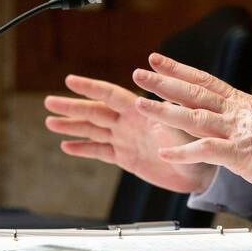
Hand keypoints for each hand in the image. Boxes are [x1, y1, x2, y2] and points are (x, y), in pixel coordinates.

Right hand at [44, 74, 216, 194]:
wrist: (204, 170)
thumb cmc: (199, 142)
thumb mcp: (184, 124)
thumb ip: (163, 113)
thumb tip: (141, 101)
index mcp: (142, 110)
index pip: (111, 95)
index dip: (91, 87)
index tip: (70, 80)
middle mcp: (130, 122)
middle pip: (95, 111)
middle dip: (72, 107)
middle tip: (48, 101)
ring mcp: (126, 139)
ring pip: (93, 130)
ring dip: (72, 126)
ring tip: (49, 122)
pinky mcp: (127, 158)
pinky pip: (100, 152)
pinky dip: (83, 149)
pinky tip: (66, 146)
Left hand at [130, 53, 251, 200]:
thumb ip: (239, 118)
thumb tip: (220, 116)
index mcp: (242, 103)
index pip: (205, 80)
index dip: (179, 69)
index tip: (157, 60)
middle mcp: (237, 113)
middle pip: (194, 93)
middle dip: (163, 83)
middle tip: (139, 73)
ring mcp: (238, 132)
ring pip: (194, 117)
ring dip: (164, 112)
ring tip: (140, 106)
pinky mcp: (241, 154)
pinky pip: (206, 151)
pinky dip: (183, 152)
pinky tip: (164, 153)